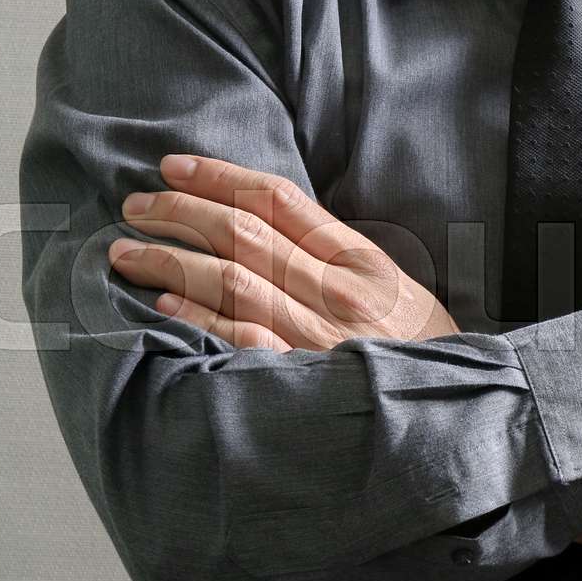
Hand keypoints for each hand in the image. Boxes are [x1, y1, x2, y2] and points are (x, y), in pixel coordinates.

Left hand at [108, 154, 457, 349]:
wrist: (454, 413)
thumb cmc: (422, 349)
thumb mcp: (398, 287)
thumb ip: (340, 256)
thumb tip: (269, 222)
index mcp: (362, 260)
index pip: (279, 201)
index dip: (220, 176)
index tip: (174, 166)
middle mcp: (338, 292)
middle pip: (244, 233)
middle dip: (181, 211)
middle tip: (136, 204)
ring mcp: (318, 337)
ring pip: (231, 279)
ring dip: (170, 260)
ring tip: (127, 250)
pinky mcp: (300, 379)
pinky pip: (237, 339)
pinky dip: (195, 318)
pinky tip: (162, 305)